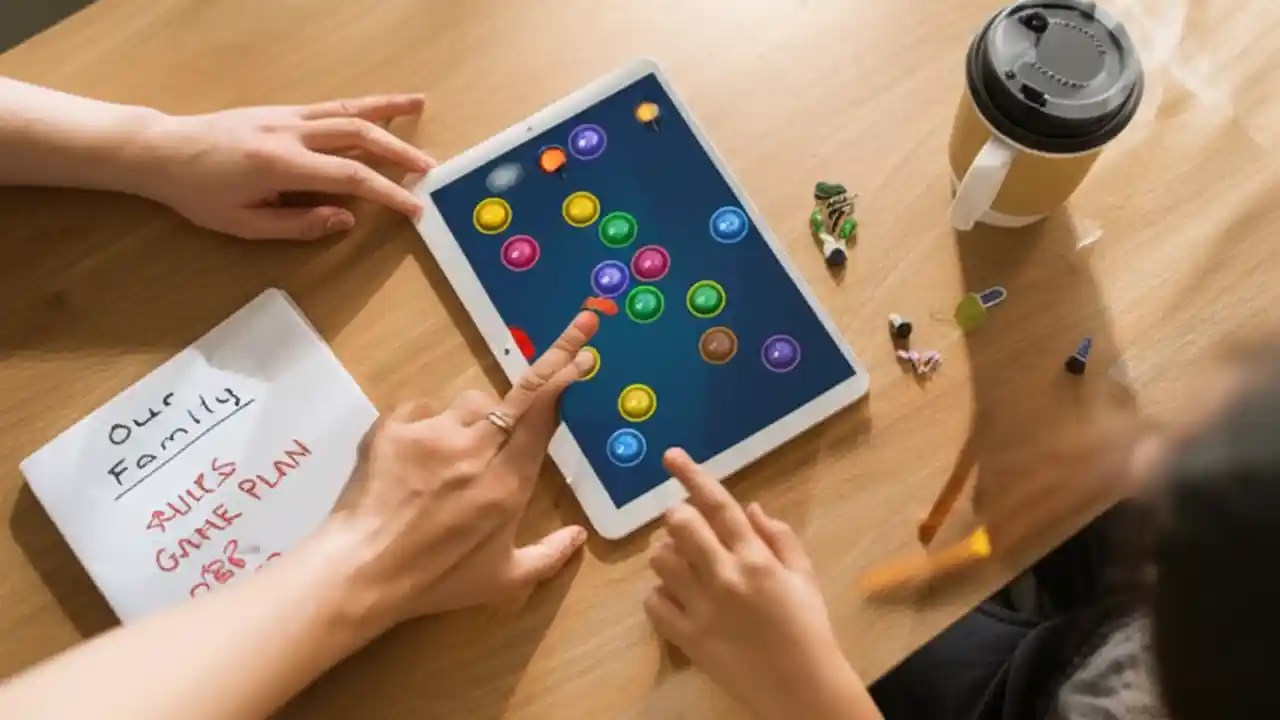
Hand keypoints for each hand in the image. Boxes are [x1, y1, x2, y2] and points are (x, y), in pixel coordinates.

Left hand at [136, 94, 432, 239]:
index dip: (388, 193)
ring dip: (387, 109)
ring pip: (347, 109)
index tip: (414, 208)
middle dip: (399, 151)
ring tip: (420, 104)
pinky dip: (361, 106)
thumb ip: (299, 224)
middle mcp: (290, 131)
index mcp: (282, 163)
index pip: (350, 177)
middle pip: (359, 136)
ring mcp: (287, 115)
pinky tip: (378, 109)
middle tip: (432, 167)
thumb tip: (347, 220)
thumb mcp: (245, 224)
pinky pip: (331, 106)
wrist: (163, 151)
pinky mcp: (282, 110)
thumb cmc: (199, 194)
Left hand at [326, 311, 598, 632]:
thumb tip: (581, 535)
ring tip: (456, 455)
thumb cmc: (436, 580)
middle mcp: (475, 450)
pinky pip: (423, 408)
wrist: (361, 571)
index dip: (566, 379)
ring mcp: (432, 433)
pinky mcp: (394, 427)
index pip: (544, 417)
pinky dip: (427, 424)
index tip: (585, 355)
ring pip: (470, 402)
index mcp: (508, 484)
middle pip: (518, 394)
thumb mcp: (501, 579)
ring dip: (474, 419)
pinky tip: (417, 455)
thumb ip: (548, 555)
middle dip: (547, 366)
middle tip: (573, 331)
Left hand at [645, 449, 880, 719]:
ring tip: (685, 567)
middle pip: (681, 525)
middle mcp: (725, 576)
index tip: (670, 456)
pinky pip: (653, 601)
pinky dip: (660, 594)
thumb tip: (751, 506)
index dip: (692, 475)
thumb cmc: (808, 629)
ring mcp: (702, 608)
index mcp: (756, 558)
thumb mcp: (804, 577)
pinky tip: (678, 598)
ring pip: (660, 560)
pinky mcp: (686, 637)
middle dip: (678, 517)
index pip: (718, 505)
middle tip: (686, 527)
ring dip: (668, 555)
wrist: (802, 689)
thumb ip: (779, 537)